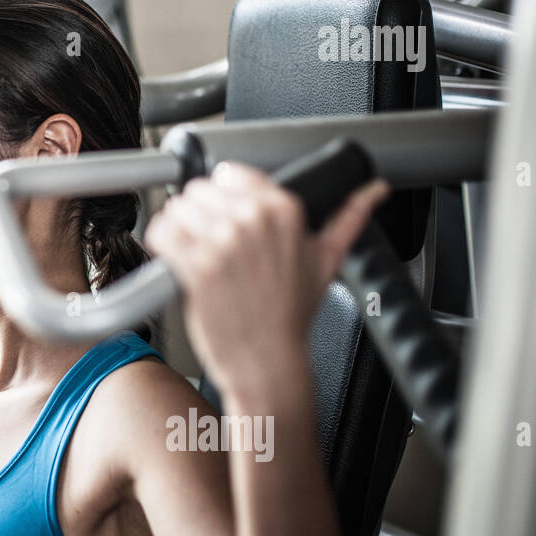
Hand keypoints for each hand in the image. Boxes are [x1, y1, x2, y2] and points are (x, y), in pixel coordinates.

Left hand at [142, 161, 389, 396]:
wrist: (268, 361)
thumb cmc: (290, 316)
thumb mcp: (327, 260)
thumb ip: (350, 217)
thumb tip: (374, 190)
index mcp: (284, 210)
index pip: (231, 174)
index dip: (222, 198)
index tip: (224, 218)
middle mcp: (254, 220)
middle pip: (200, 189)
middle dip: (199, 214)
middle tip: (209, 242)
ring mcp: (224, 242)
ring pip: (178, 207)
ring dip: (178, 228)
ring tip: (193, 252)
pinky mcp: (197, 265)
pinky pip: (162, 232)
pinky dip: (161, 243)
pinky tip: (175, 258)